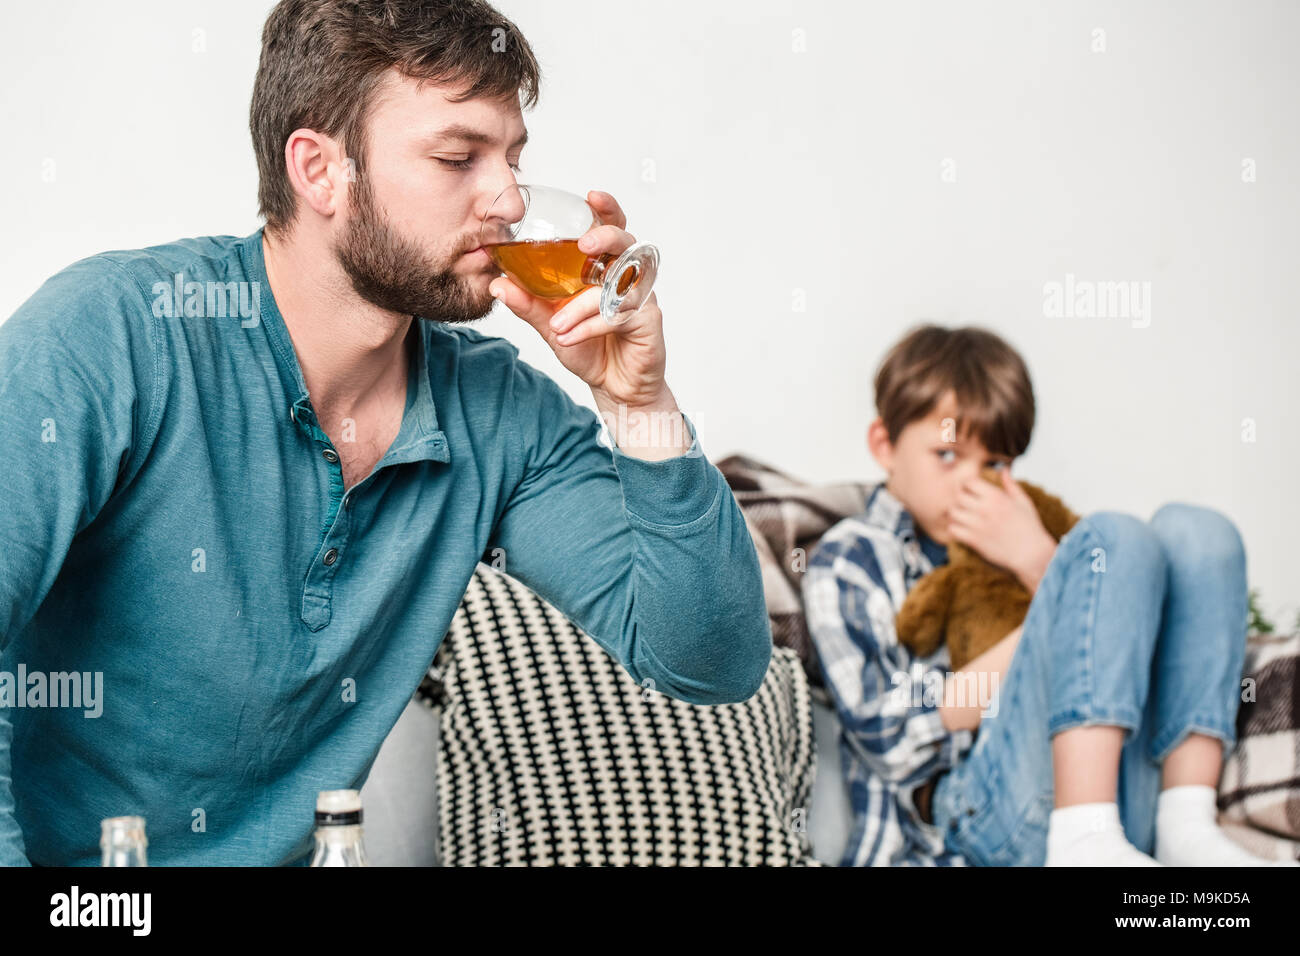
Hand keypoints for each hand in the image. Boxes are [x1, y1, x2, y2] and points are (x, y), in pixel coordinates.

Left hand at [488, 190, 667, 410]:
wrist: (614, 386)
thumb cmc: (590, 347)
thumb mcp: (551, 324)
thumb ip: (527, 303)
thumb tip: (496, 283)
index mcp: (605, 266)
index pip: (611, 227)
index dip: (607, 208)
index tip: (591, 195)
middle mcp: (627, 276)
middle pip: (627, 242)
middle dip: (607, 237)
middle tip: (584, 245)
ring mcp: (641, 297)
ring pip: (620, 283)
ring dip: (584, 301)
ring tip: (557, 322)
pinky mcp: (648, 321)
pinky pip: (619, 315)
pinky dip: (590, 325)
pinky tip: (569, 338)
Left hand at [948, 467, 1056, 593]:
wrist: (1031, 554)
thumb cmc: (1029, 527)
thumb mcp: (1023, 502)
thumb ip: (1010, 485)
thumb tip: (1003, 470)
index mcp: (997, 497)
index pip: (969, 482)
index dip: (968, 486)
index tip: (971, 493)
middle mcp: (985, 508)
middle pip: (958, 496)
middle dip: (960, 500)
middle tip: (965, 506)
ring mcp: (978, 524)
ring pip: (953, 512)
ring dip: (955, 514)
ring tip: (962, 518)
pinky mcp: (974, 540)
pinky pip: (953, 530)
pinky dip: (955, 529)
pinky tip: (962, 530)